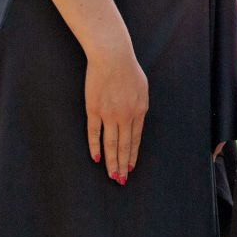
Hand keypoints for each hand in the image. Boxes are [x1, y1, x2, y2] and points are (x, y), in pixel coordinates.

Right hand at [85, 41, 147, 184]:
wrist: (112, 57)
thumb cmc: (129, 70)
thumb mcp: (143, 90)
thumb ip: (140, 107)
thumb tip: (137, 121)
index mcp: (140, 111)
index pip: (136, 139)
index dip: (133, 155)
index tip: (130, 168)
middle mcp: (126, 115)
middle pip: (124, 146)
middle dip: (123, 164)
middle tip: (121, 180)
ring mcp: (109, 114)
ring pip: (111, 144)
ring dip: (111, 161)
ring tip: (111, 175)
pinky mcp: (94, 110)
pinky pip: (94, 133)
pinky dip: (95, 147)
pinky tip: (96, 158)